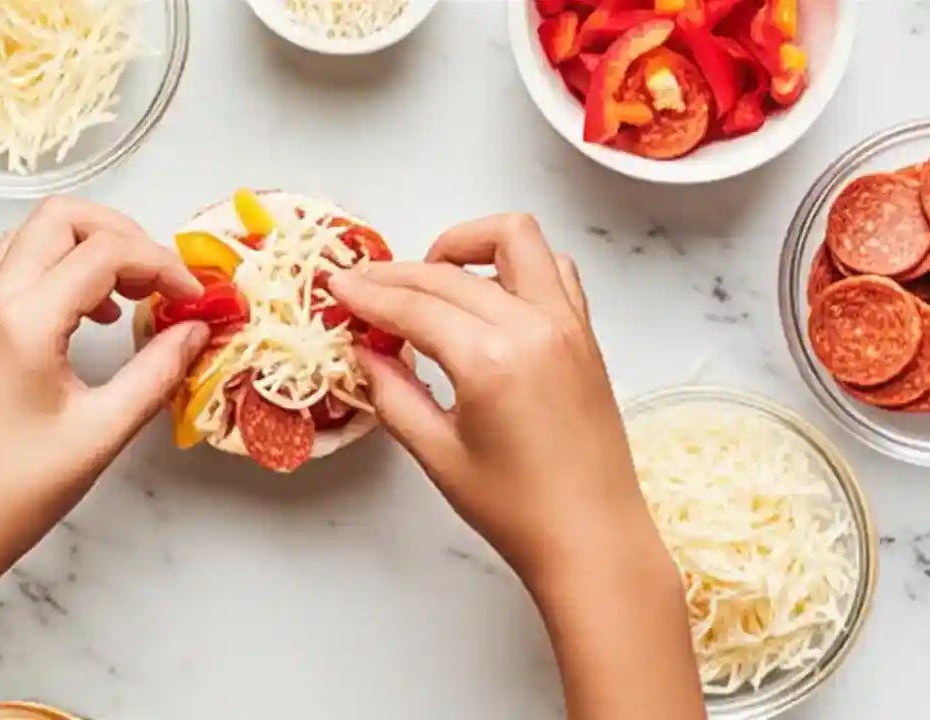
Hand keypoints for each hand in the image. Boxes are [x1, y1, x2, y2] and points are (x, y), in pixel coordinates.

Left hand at [0, 196, 208, 564]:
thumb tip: (197, 328)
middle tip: (162, 282)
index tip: (196, 299)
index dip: (162, 264)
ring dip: (90, 245)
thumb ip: (157, 372)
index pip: (105, 253)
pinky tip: (90, 309)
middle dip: (125, 235)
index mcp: (25, 321)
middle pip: (63, 217)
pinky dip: (59, 264)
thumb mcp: (102, 431)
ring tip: (132, 295)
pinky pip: (15, 261)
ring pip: (36, 232)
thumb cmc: (20, 490)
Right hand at [329, 215, 702, 719]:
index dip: (366, 292)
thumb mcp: (438, 455)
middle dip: (396, 274)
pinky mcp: (585, 333)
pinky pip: (553, 267)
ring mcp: (567, 323)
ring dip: (466, 243)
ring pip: (516, 238)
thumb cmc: (516, 511)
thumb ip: (393, 395)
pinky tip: (486, 296)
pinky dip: (514, 264)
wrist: (593, 539)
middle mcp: (533, 326)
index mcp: (490, 359)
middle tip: (362, 289)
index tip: (335, 285)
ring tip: (430, 280)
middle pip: (449, 272)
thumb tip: (365, 351)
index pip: (413, 305)